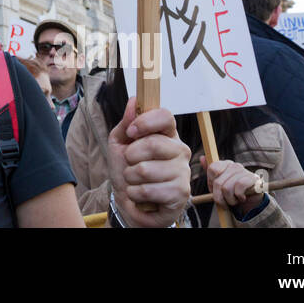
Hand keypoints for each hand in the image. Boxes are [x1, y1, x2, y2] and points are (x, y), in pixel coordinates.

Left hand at [106, 97, 190, 227]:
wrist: (129, 202)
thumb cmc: (126, 170)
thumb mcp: (120, 144)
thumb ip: (126, 123)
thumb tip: (134, 100)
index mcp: (167, 135)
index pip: (165, 116)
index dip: (146, 121)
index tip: (132, 131)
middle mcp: (180, 150)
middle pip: (154, 144)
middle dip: (131, 155)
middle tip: (130, 163)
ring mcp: (183, 172)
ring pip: (147, 170)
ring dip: (130, 177)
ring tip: (135, 180)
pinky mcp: (181, 193)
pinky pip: (148, 190)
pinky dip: (135, 193)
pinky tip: (139, 195)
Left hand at [202, 156, 264, 214]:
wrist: (252, 202)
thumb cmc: (233, 192)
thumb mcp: (220, 183)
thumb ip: (211, 171)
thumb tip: (202, 157)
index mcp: (225, 164)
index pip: (212, 169)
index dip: (211, 183)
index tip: (215, 190)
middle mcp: (234, 165)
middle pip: (218, 182)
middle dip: (219, 196)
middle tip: (225, 200)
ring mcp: (244, 172)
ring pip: (227, 188)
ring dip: (230, 200)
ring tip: (234, 200)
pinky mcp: (253, 180)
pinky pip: (239, 188)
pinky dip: (239, 197)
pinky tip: (242, 198)